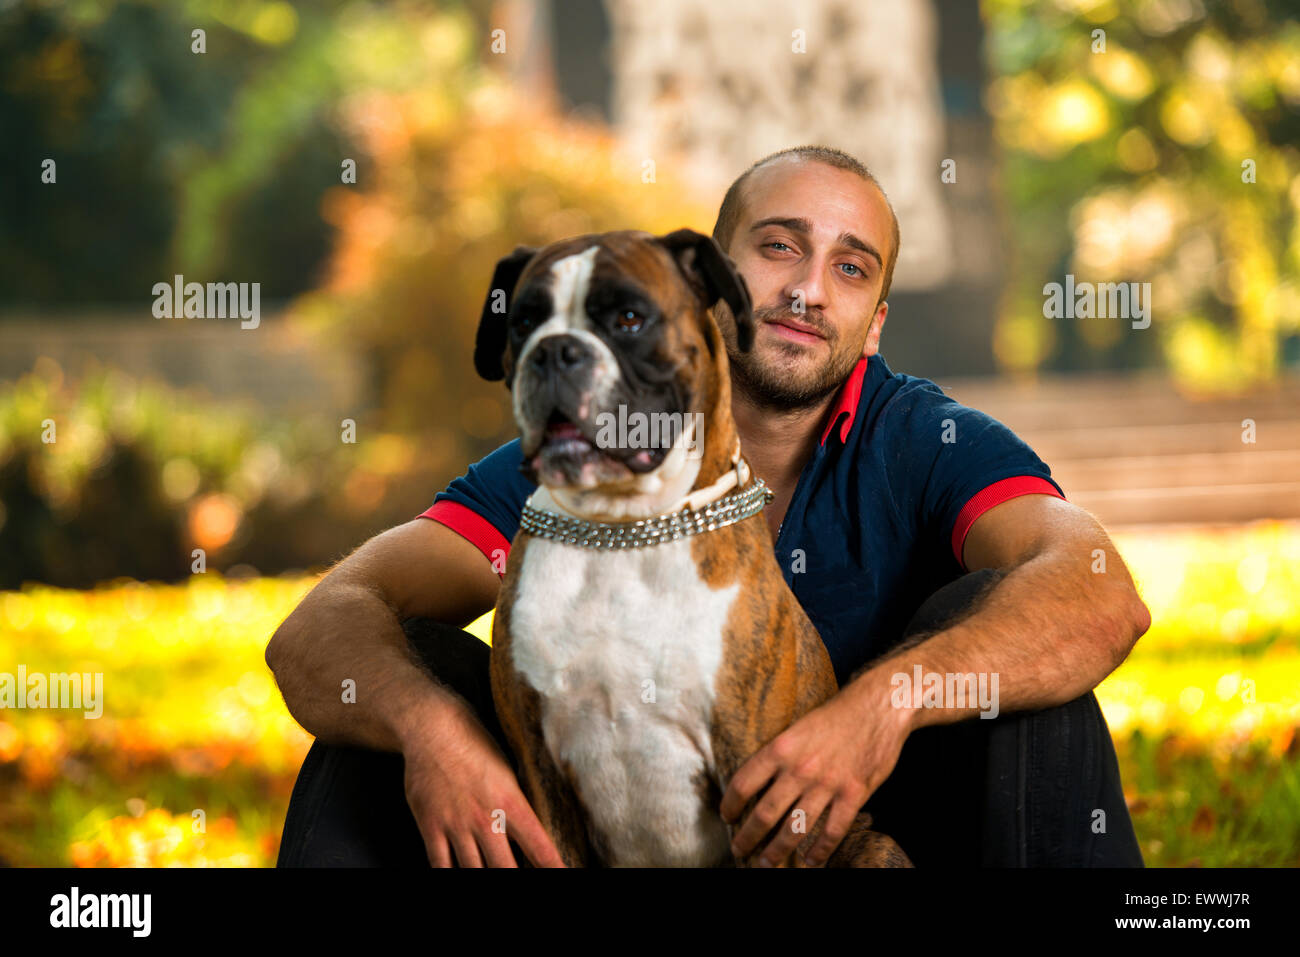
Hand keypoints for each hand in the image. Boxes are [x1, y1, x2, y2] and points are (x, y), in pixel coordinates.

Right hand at [399, 693, 565, 867]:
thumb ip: (514, 801)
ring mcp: (456, 824)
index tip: (564, 874)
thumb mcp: (506, 768)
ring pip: (473, 872)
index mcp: (510, 801)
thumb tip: (528, 824)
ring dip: (483, 877)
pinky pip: (440, 864)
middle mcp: (485, 818)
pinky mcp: (431, 826)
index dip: (552, 866)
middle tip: (522, 880)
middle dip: (516, 877)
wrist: (432, 728)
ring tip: (492, 876)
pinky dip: (450, 875)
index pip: (538, 845)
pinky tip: (458, 876)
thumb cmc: (473, 742)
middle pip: (505, 868)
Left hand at [719, 675, 910, 866]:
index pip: (743, 783)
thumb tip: (760, 781)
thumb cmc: (836, 715)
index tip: (727, 817)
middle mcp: (800, 768)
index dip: (730, 805)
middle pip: (765, 813)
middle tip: (740, 850)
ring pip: (795, 828)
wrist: (878, 708)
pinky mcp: (853, 794)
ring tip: (768, 864)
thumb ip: (781, 754)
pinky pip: (832, 831)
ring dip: (778, 851)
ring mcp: (827, 784)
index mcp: (781, 748)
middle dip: (748, 837)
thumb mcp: (798, 727)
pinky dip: (820, 851)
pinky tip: (810, 861)